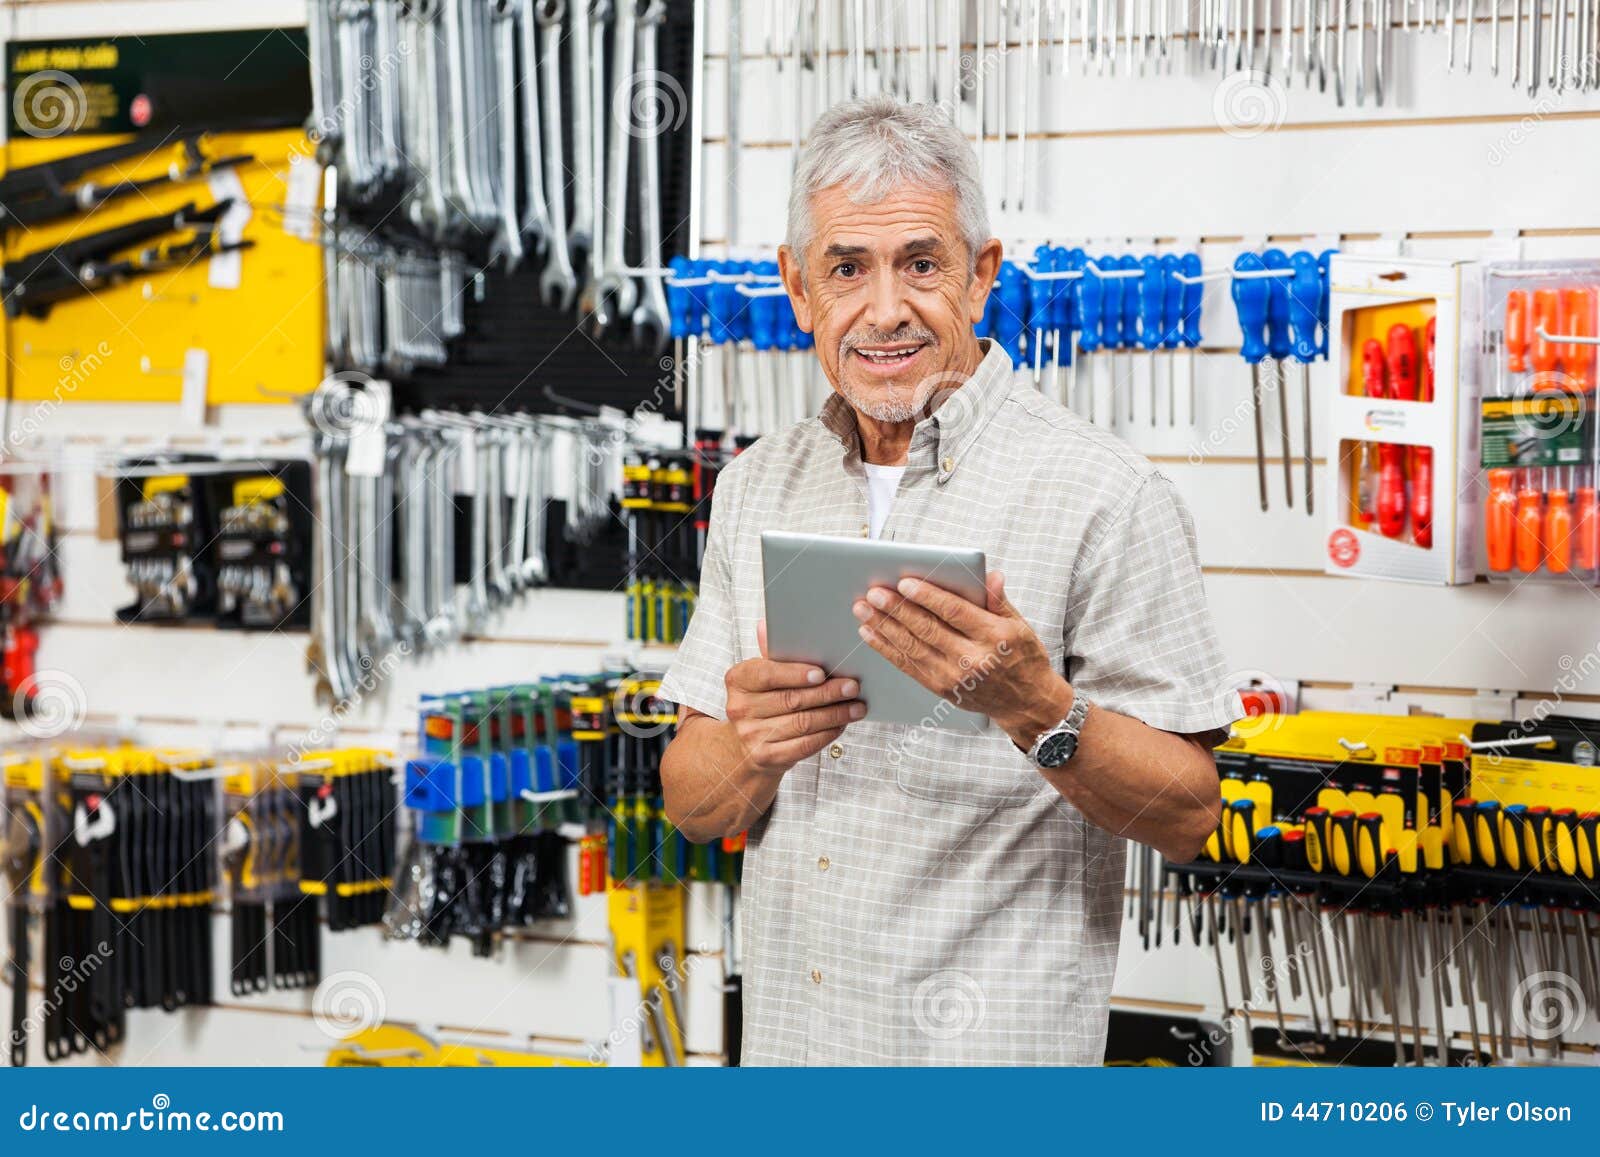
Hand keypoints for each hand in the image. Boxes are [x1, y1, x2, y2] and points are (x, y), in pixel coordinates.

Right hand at [723, 620, 865, 776]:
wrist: (745, 745)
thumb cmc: (762, 700)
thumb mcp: (762, 675)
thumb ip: (771, 653)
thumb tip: (766, 624)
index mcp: (738, 680)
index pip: (766, 674)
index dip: (795, 674)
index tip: (822, 673)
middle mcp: (740, 708)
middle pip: (791, 700)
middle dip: (827, 693)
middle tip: (852, 687)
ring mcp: (752, 735)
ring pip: (802, 723)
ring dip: (834, 714)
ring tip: (856, 707)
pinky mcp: (767, 757)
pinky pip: (804, 745)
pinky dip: (827, 734)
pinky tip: (842, 724)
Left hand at [852, 570, 1073, 750]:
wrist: (1024, 702)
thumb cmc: (1022, 658)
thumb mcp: (1019, 625)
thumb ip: (998, 601)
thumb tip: (990, 575)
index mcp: (993, 637)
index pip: (954, 612)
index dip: (927, 597)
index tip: (904, 582)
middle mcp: (972, 659)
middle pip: (927, 630)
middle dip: (896, 609)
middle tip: (874, 593)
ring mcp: (953, 677)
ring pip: (912, 647)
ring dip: (884, 627)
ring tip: (864, 609)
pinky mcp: (940, 688)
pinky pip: (907, 666)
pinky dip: (886, 649)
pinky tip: (871, 633)